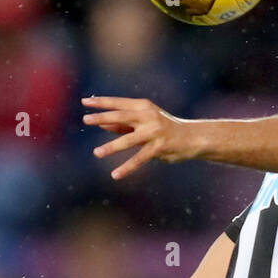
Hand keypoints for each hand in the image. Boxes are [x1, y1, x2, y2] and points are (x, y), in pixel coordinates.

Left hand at [81, 96, 196, 177]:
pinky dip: (127, 167)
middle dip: (102, 117)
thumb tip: (102, 124)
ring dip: (111, 147)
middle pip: (121, 116)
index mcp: (143, 106)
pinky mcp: (159, 148)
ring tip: (96, 153)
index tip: (85, 102)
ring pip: (128, 140)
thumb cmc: (164, 129)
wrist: (192, 138)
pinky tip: (115, 175)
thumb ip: (124, 124)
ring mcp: (154, 132)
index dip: (102, 102)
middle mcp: (148, 116)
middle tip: (85, 119)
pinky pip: (139, 159)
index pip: (119, 103)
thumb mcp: (144, 123)